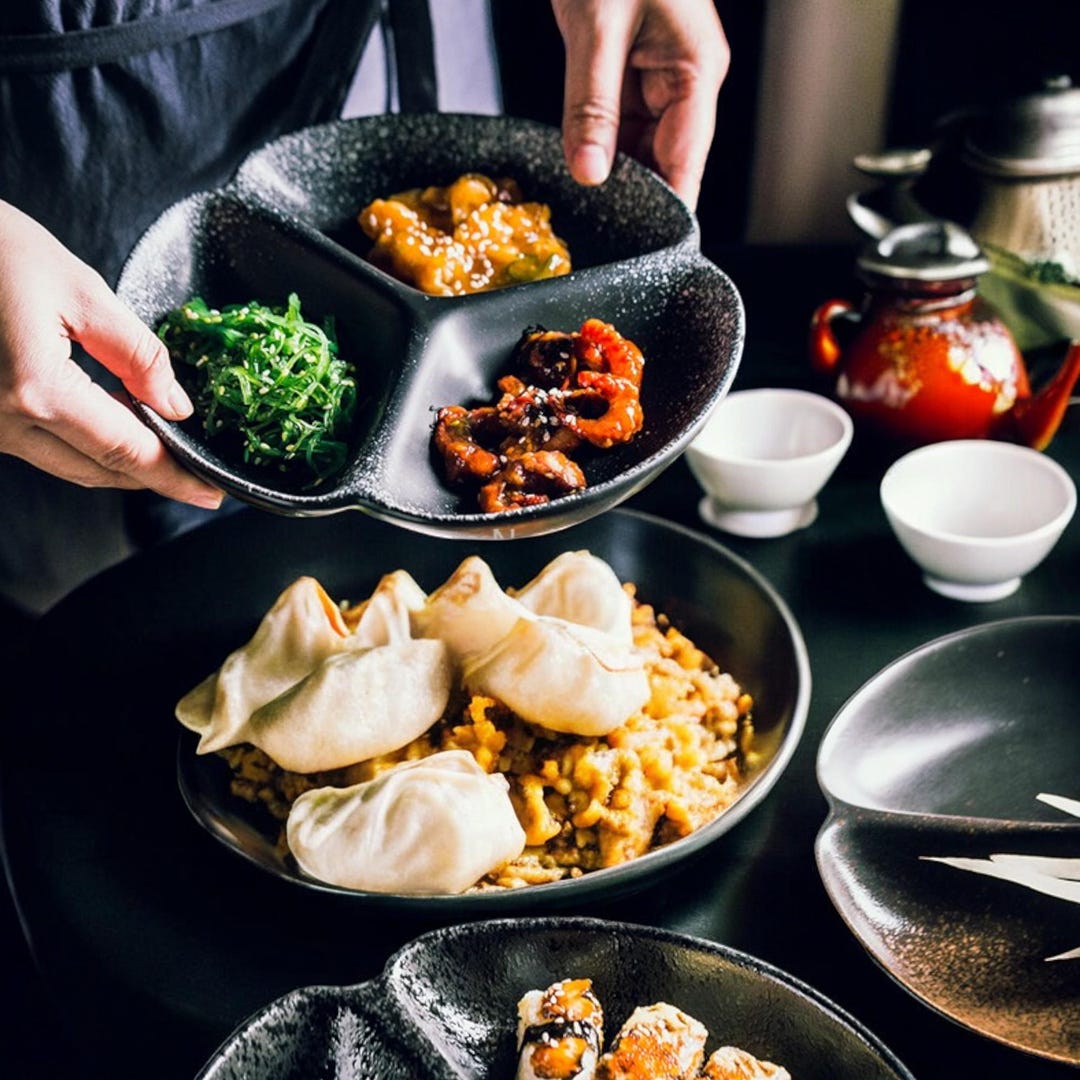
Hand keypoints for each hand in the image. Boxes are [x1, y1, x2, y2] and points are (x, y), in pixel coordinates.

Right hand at [0, 201, 222, 508]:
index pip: (125, 451)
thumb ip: (136, 353)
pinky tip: (117, 428)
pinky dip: (86, 447)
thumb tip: (176, 405)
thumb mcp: (80, 289)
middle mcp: (5, 421)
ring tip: (166, 455)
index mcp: (36, 390)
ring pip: (70, 466)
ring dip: (120, 465)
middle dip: (153, 478)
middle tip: (198, 480)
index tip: (210, 492)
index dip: (174, 476)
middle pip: (99, 470)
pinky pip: (43, 448)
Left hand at [551, 0, 729, 207]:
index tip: (639, 246)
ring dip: (609, 171)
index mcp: (696, 70)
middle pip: (662, 162)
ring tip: (578, 197)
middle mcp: (686, 81)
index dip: (664, 211)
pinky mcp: (634, 74)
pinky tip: (576, 162)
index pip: (686, 164)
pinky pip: (618, 126)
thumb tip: (589, 173)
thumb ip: (592, 105)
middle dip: (628, 193)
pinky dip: (597, 145)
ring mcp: (661, 79)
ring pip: (636, 148)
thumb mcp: (596, 29)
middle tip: (590, 222)